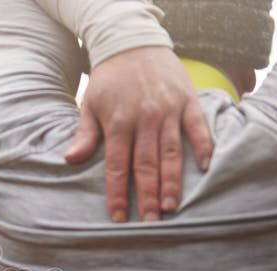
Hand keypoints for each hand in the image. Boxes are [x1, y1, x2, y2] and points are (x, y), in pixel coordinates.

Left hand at [65, 46, 212, 221]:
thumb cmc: (109, 79)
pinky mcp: (187, 100)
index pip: (116, 166)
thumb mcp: (90, 103)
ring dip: (173, 181)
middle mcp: (144, 119)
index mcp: (118, 123)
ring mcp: (168, 110)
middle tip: (150, 222)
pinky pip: (198, 127)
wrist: (134, 42)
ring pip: (172, 152)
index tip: (118, 218)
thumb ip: (85, 134)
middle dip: (147, 196)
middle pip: (146, 165)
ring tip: (171, 206)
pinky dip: (203, 146)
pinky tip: (206, 167)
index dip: (117, 193)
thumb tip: (70, 160)